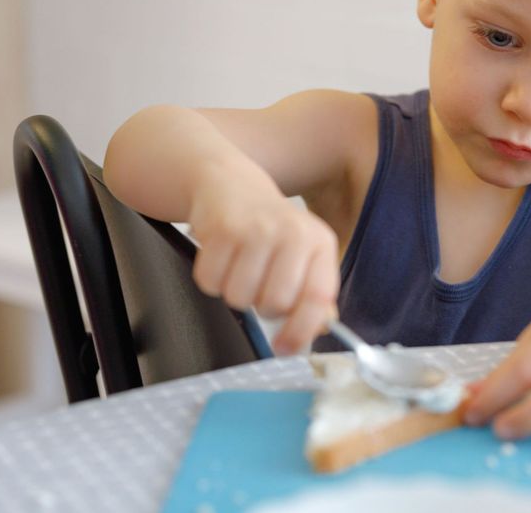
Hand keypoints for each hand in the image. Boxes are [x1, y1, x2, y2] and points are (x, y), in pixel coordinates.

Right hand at [188, 183, 338, 354]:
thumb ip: (314, 292)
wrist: (230, 184)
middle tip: (259, 284)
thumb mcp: (303, 253)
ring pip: (239, 297)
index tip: (285, 348)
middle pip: (274, 304)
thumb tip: (320, 327)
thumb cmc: (269, 228)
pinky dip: (211, 279)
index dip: (301, 330)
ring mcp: (257, 229)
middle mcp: (293, 232)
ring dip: (234, 292)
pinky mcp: (223, 228)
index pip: (317, 298)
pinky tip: (222, 257)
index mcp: (319, 242)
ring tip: (240, 266)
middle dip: (262, 306)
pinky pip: (210, 282)